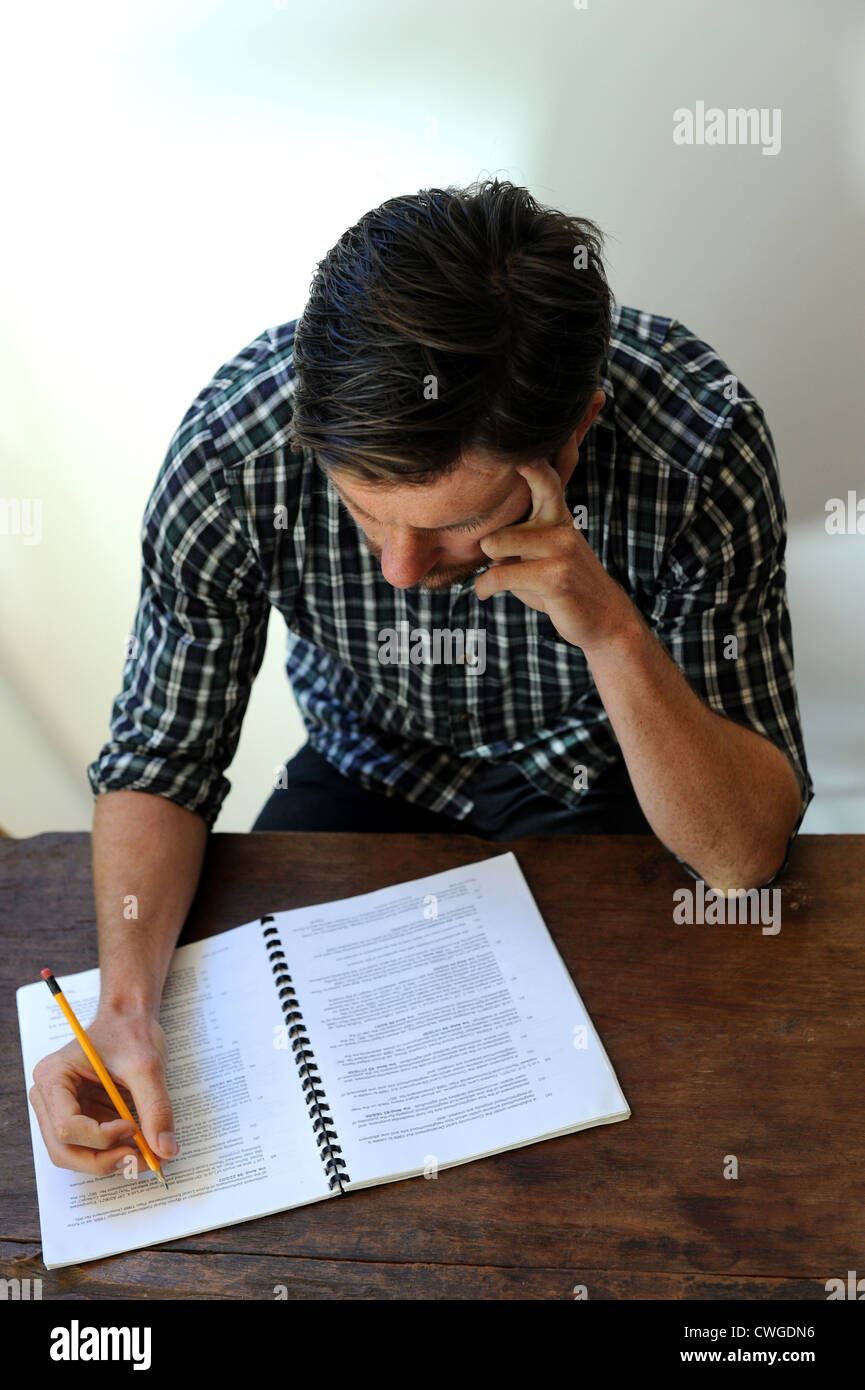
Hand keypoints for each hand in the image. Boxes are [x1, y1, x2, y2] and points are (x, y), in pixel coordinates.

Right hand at [29, 1009, 177, 1175]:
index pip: (67, 1126)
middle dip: (104, 1160)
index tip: (133, 1126)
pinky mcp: (78, 1119)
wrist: (130, 1020)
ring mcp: (60, 1111)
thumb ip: (156, 1108)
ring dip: (110, 1162)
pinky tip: (139, 1144)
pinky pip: (90, 1148)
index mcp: (53, 1077)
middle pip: (64, 1150)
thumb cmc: (131, 1032)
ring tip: (146, 1153)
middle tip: (142, 1157)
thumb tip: (165, 1150)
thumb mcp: (147, 1067)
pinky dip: (114, 1153)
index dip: (101, 1136)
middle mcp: (48, 1098)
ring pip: (75, 1156)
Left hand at [473, 456, 636, 653]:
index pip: (544, 478)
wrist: (601, 616)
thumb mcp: (547, 546)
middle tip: (502, 559)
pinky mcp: (554, 577)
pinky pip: (498, 576)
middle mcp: (560, 525)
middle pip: (500, 519)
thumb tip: (482, 516)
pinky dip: (485, 588)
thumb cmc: (560, 579)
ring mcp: (560, 550)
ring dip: (489, 568)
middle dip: (491, 545)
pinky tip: (486, 592)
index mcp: (557, 513)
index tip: (517, 446)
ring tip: (497, 577)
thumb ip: (523, 527)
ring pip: (495, 546)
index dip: (531, 461)